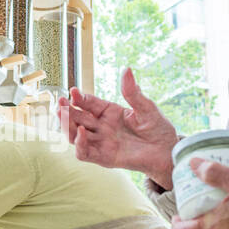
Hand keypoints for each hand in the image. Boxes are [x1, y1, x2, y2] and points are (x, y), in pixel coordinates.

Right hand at [57, 68, 179, 187]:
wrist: (168, 153)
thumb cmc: (158, 129)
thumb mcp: (146, 108)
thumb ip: (133, 92)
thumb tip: (127, 69)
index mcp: (109, 113)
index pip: (89, 103)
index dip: (79, 98)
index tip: (73, 91)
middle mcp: (102, 127)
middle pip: (77, 118)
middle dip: (67, 110)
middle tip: (60, 102)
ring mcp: (102, 143)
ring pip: (75, 135)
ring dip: (67, 126)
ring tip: (63, 114)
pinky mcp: (104, 158)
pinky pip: (85, 153)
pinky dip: (80, 144)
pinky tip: (80, 133)